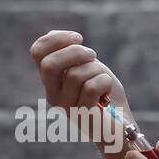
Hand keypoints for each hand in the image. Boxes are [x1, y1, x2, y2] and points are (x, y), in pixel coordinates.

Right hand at [28, 29, 128, 147]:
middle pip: (49, 64)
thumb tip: (53, 34)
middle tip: (92, 55)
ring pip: (75, 75)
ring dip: (96, 70)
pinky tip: (107, 91)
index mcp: (51, 80)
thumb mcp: (87, 66)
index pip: (37, 52)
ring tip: (103, 78)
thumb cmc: (105, 93)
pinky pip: (91, 87)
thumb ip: (71, 54)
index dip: (56, 38)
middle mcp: (53, 94)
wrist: (121, 124)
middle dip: (75, 52)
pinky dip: (105, 82)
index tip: (78, 38)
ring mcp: (67, 107)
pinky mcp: (83, 115)